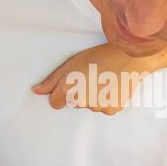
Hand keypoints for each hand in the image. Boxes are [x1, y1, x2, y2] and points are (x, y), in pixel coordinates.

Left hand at [32, 42, 153, 113]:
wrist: (130, 57)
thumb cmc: (101, 56)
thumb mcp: (72, 63)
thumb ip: (52, 80)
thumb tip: (36, 91)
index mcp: (69, 89)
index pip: (55, 103)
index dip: (61, 93)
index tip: (71, 84)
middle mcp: (81, 101)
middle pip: (74, 103)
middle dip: (79, 93)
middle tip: (91, 76)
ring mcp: (97, 107)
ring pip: (89, 106)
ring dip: (93, 96)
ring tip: (104, 79)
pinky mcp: (110, 110)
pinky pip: (103, 108)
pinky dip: (106, 100)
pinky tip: (112, 86)